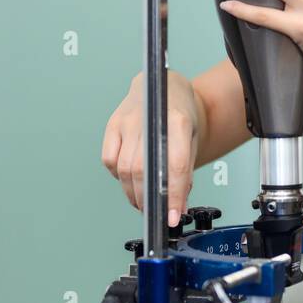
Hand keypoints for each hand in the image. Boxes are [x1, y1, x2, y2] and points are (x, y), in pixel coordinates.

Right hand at [101, 70, 200, 225]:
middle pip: (143, 170)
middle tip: (156, 213)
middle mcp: (148, 119)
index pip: (174, 165)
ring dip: (133, 193)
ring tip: (143, 202)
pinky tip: (129, 179)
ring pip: (124, 168)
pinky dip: (118, 176)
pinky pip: (109, 160)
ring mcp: (126, 120)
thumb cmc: (181, 114)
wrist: (165, 87)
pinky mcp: (112, 124)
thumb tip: (177, 205)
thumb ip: (185, 170)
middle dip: (149, 199)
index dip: (173, 195)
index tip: (173, 216)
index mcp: (177, 120)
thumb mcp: (193, 139)